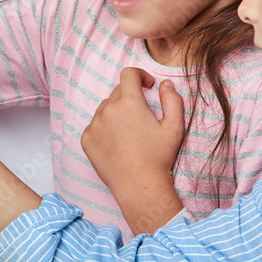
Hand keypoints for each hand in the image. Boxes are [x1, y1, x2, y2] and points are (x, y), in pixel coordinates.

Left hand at [82, 67, 185, 233]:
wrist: (139, 186)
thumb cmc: (159, 157)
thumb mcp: (174, 127)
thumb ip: (172, 100)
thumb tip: (165, 84)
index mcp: (129, 102)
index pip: (128, 74)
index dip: (140, 75)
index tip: (147, 85)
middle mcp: (108, 110)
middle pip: (117, 91)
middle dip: (130, 97)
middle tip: (142, 116)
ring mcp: (95, 125)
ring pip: (105, 108)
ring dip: (116, 112)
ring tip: (130, 133)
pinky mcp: (86, 139)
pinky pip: (95, 125)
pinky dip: (105, 128)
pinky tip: (118, 143)